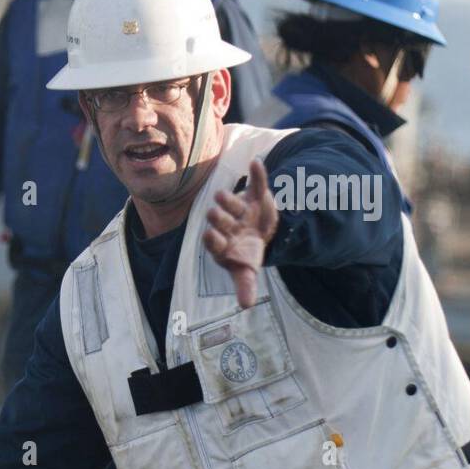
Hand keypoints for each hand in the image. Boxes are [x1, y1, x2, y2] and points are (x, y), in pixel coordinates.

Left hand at [202, 158, 279, 308]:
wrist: (259, 232)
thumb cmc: (246, 253)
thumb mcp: (246, 270)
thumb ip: (245, 285)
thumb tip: (246, 306)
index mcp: (223, 242)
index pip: (213, 240)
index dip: (212, 239)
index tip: (209, 235)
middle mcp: (228, 223)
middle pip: (220, 219)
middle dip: (218, 217)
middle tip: (213, 213)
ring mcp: (241, 208)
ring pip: (233, 201)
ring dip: (229, 198)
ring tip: (223, 195)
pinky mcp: (256, 196)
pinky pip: (257, 183)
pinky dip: (259, 174)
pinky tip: (256, 162)